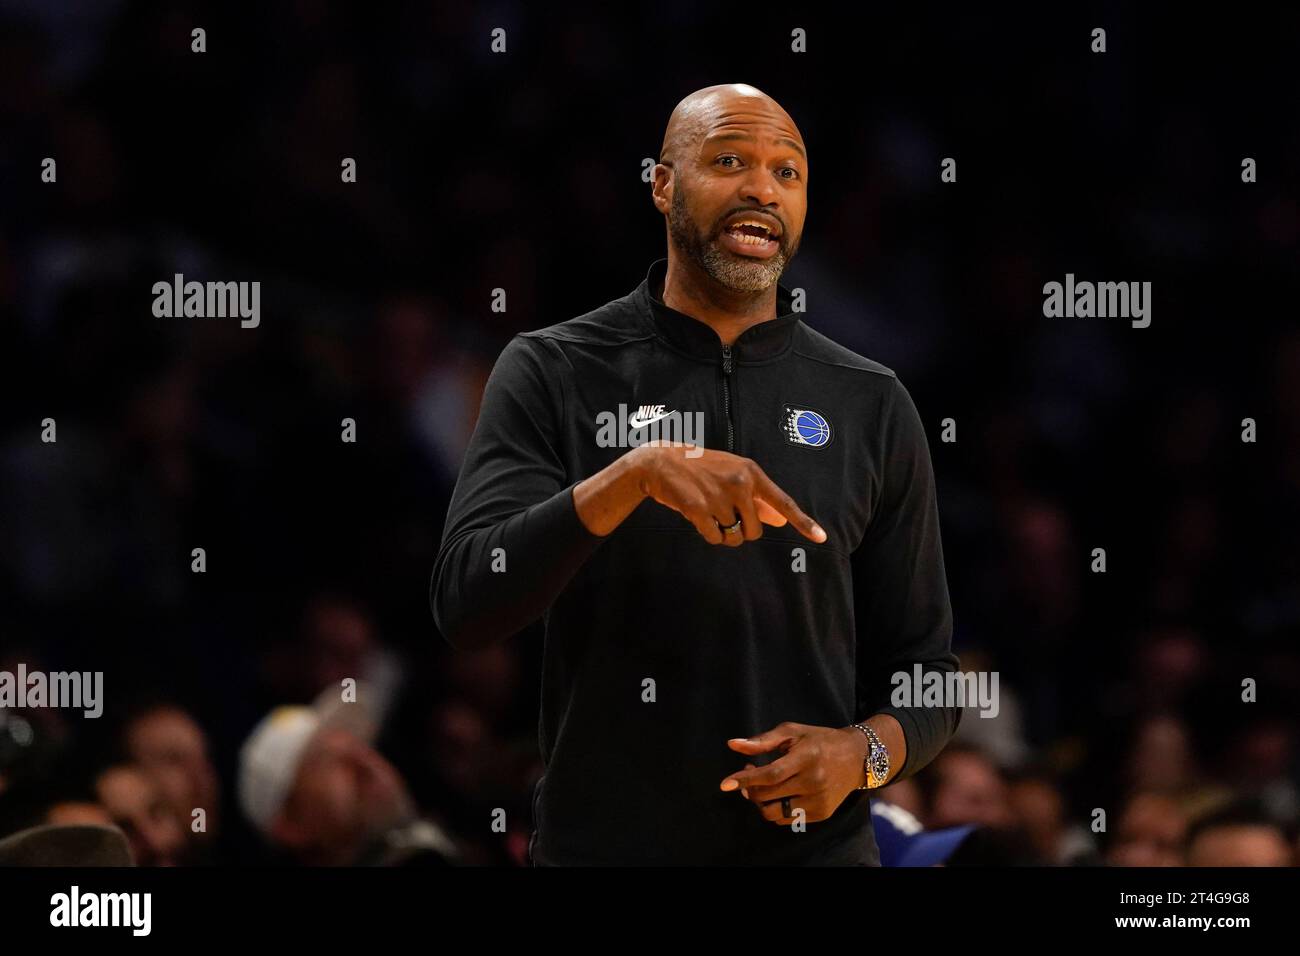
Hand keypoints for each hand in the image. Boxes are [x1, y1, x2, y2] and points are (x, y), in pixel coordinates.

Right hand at [632, 442, 825, 547]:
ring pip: (734, 537)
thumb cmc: (701, 469)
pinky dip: (708, 534)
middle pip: (755, 531)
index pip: (783, 502)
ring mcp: (719, 496)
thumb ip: (757, 498)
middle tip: (724, 513)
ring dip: (723, 533)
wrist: (661, 462)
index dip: (803, 522)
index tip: (822, 537)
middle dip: (742, 530)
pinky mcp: (699, 509)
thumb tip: (779, 520)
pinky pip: (715, 538)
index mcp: (751, 473)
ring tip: (709, 511)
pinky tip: (697, 515)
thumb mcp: (732, 476)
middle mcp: (739, 483)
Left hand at [718, 722, 865, 823]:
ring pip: (775, 813)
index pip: (770, 775)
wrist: (856, 757)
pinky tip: (778, 794)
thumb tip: (733, 745)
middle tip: (748, 773)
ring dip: (760, 803)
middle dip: (750, 789)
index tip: (725, 784)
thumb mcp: (792, 732)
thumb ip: (762, 741)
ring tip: (761, 787)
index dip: (746, 780)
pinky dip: (776, 810)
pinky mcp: (822, 813)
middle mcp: (813, 782)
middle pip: (769, 796)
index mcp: (806, 758)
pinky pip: (788, 819)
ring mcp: (819, 801)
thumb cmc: (819, 740)